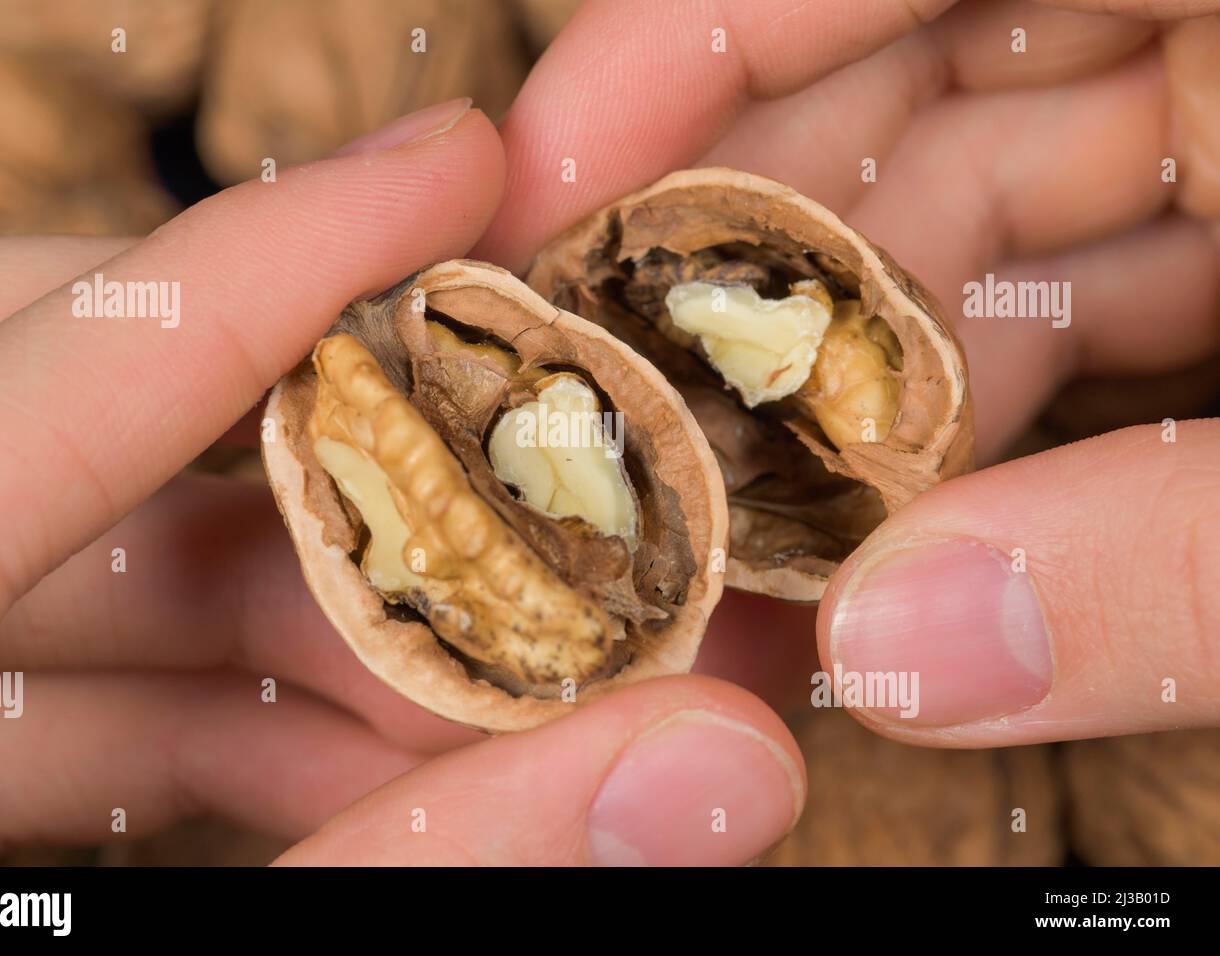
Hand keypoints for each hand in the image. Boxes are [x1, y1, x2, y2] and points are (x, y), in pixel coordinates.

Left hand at [0, 102, 801, 865]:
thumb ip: (424, 863)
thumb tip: (712, 763)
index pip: (44, 374)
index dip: (273, 251)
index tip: (455, 160)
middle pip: (18, 384)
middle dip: (276, 399)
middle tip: (480, 422)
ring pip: (45, 542)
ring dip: (285, 590)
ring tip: (483, 645)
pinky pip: (36, 672)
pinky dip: (213, 693)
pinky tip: (370, 748)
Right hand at [477, 0, 1219, 745]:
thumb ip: (1170, 562)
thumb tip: (896, 655)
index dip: (696, 38)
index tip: (555, 170)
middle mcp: (1198, 28)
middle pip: (895, 80)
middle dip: (746, 252)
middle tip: (624, 399)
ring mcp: (1219, 119)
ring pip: (962, 198)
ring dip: (837, 362)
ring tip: (739, 506)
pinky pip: (1056, 269)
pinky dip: (961, 391)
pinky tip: (884, 512)